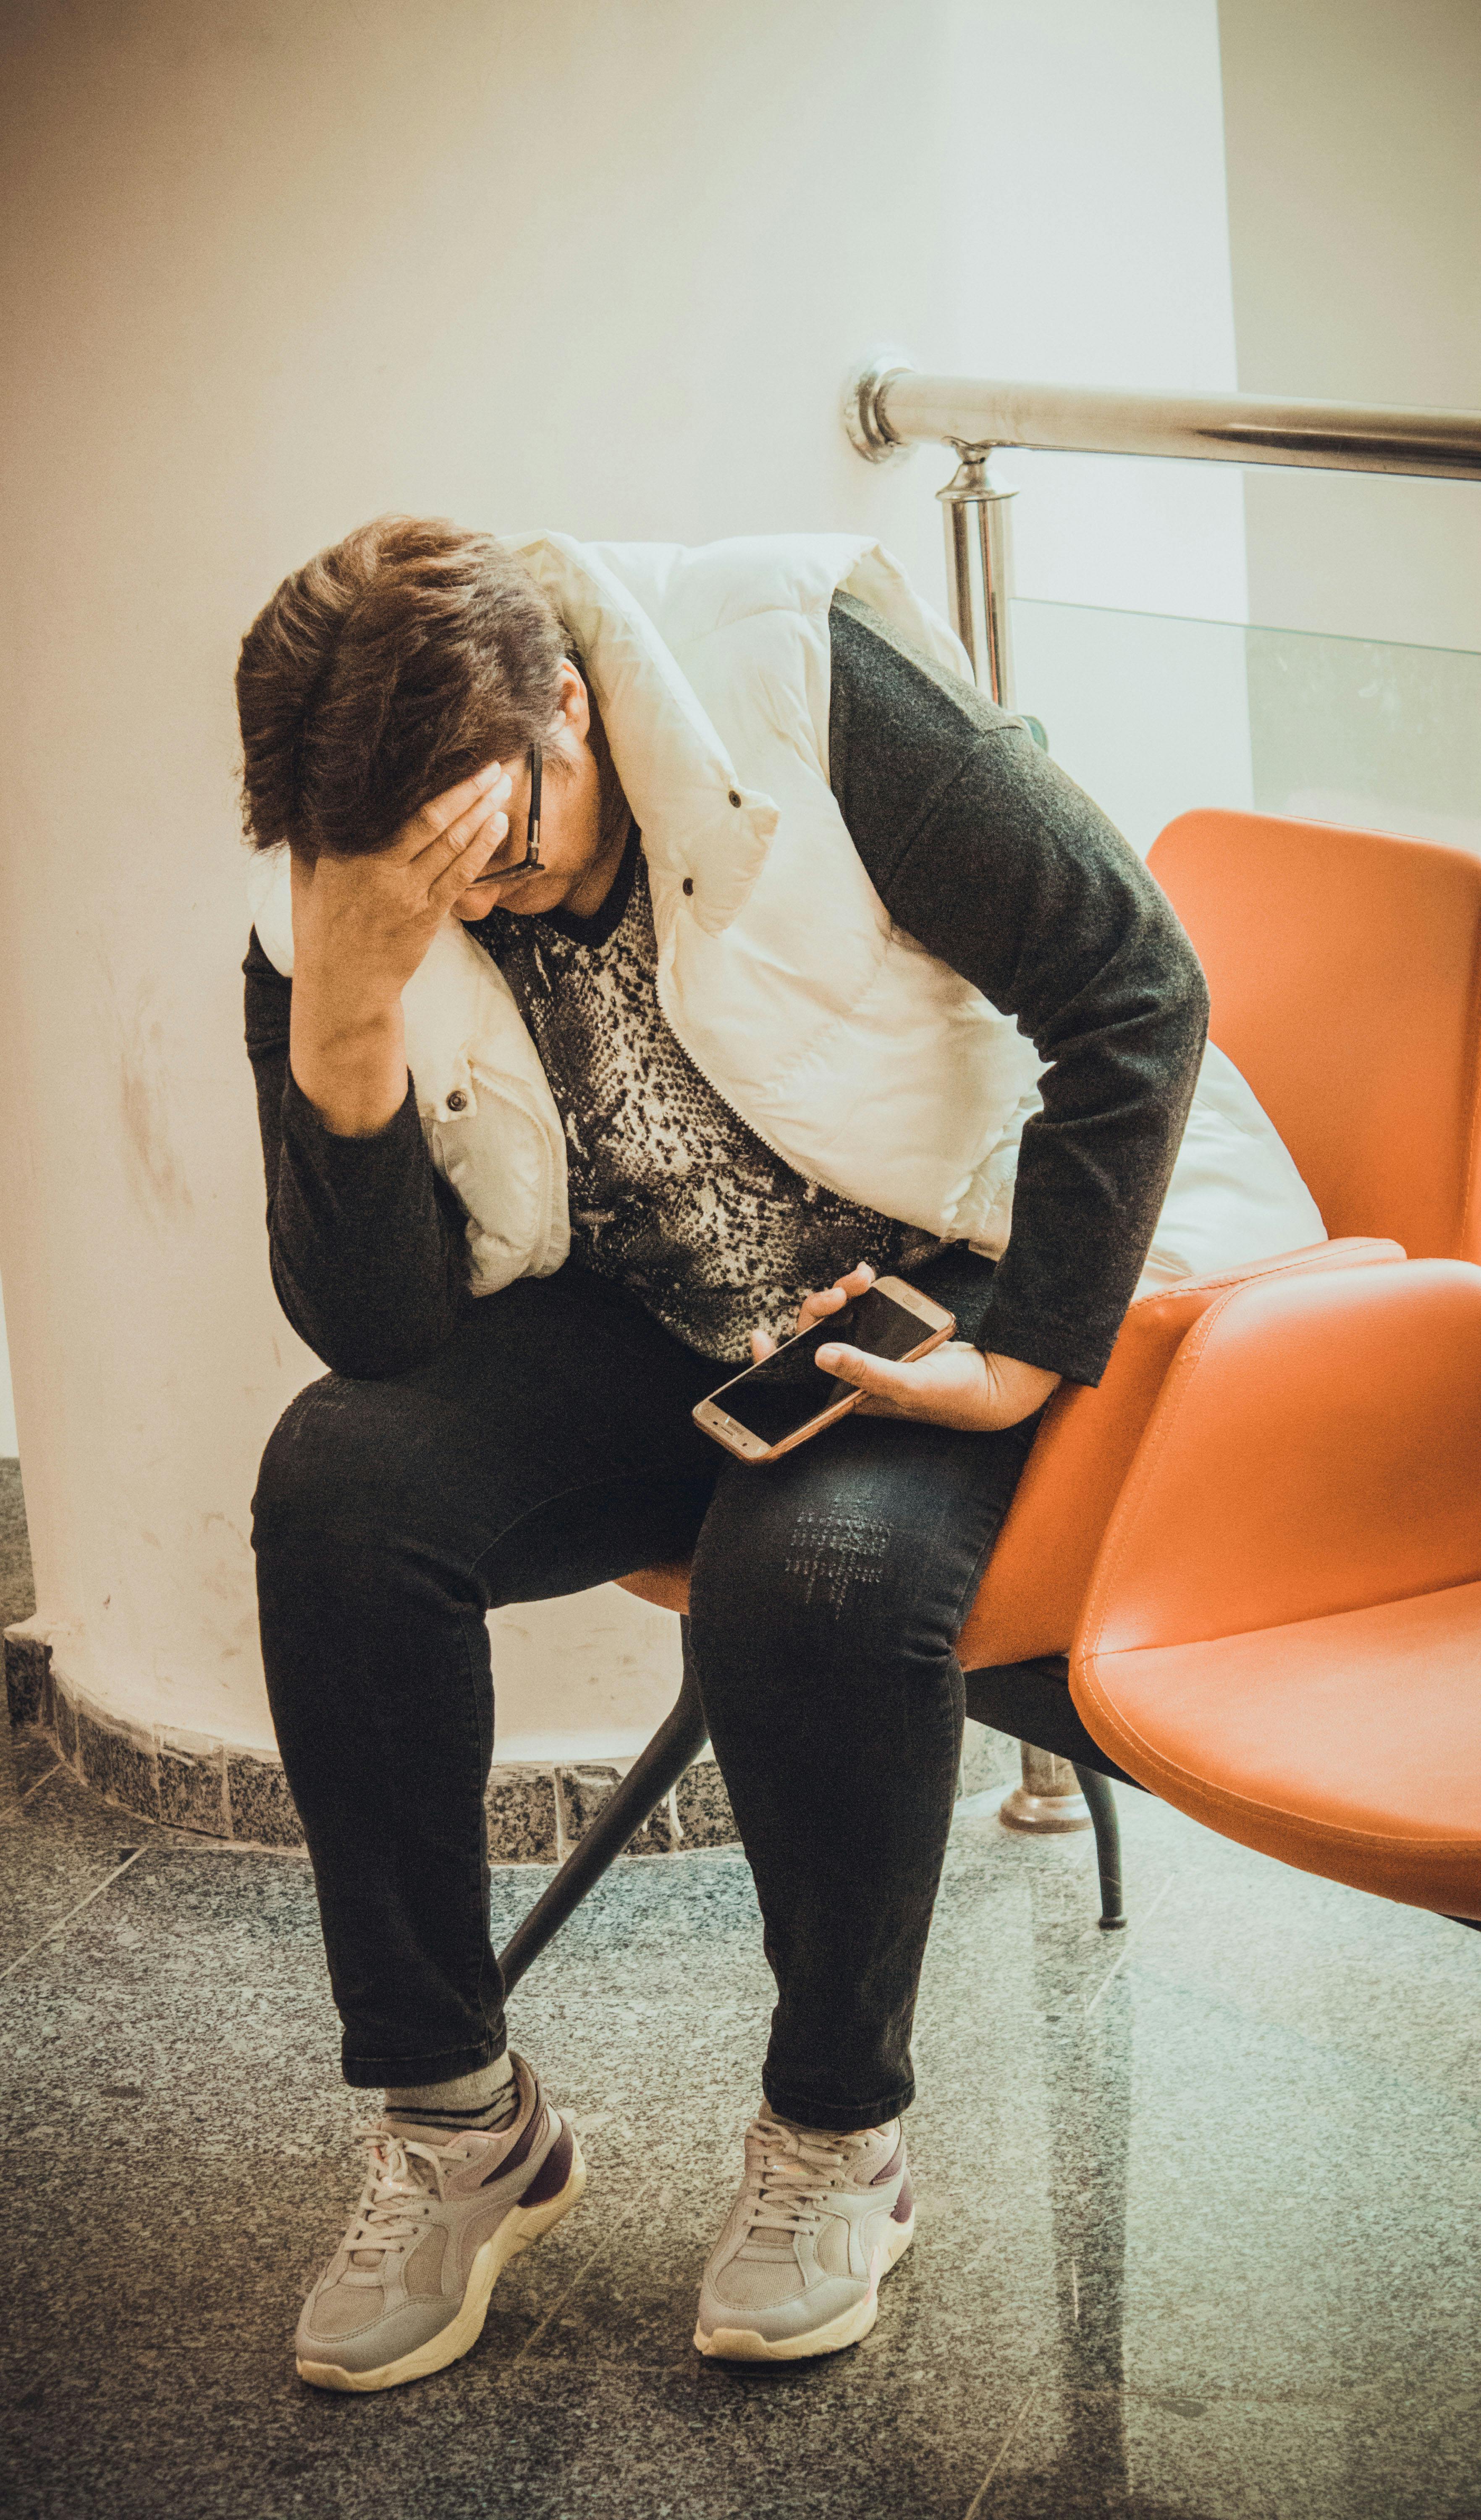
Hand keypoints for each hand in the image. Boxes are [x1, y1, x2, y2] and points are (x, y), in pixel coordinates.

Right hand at [290, 761, 513, 1009]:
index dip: (426, 777)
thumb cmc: (322, 929)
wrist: (343, 987)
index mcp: (346, 853)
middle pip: (432, 817)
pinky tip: (498, 823)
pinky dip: (482, 846)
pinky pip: (461, 874)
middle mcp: (379, 869)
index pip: (392, 805)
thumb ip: (308, 835)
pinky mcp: (428, 915)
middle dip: (467, 787)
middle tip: (492, 761)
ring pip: (452, 842)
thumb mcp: (304, 877)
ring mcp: (407, 893)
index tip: (446, 751)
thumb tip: (306, 791)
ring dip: (482, 810)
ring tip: (503, 783)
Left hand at [749, 1260, 1060, 1433]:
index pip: (798, 1382)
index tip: (758, 1338)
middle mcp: (854, 1376)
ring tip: (858, 1279)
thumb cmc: (953, 1395)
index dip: (772, 1363)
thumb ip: (865, 1372)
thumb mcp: (907, 1384)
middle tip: (839, 1294)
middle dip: (818, 1310)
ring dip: (839, 1296)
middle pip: (814, 1339)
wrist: (996, 1383)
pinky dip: (859, 1293)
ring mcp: (871, 1355)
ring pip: (836, 1321)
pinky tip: (868, 1280)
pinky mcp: (888, 1337)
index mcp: (849, 1398)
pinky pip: (860, 1311)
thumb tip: (822, 1354)